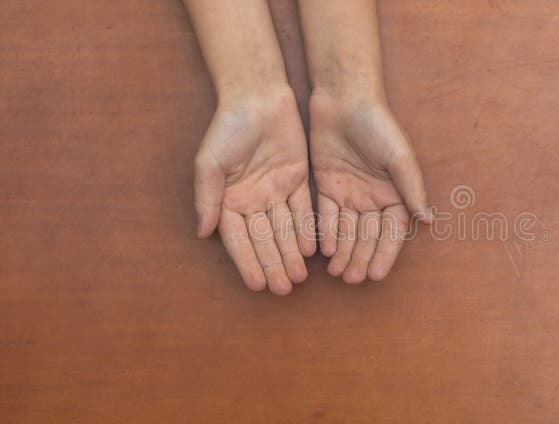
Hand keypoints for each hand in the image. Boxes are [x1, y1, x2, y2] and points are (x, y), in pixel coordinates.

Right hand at [194, 88, 315, 294]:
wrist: (258, 96)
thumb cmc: (228, 127)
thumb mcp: (210, 163)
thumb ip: (207, 198)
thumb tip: (202, 233)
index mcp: (227, 199)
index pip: (238, 239)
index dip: (248, 262)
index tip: (257, 284)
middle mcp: (252, 200)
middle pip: (264, 240)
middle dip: (273, 264)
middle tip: (284, 289)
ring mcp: (275, 191)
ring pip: (285, 229)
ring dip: (291, 254)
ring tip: (299, 278)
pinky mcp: (298, 180)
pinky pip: (302, 211)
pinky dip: (306, 229)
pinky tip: (311, 249)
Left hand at [310, 92, 429, 283]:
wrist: (344, 99)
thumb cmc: (378, 125)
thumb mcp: (399, 156)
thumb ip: (411, 188)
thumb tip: (428, 219)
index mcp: (395, 193)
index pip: (391, 231)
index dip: (385, 253)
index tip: (377, 274)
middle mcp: (373, 198)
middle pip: (368, 236)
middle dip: (361, 258)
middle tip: (352, 279)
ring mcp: (350, 194)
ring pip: (347, 231)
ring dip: (344, 253)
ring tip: (338, 273)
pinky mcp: (327, 187)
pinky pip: (327, 217)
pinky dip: (326, 234)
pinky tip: (324, 251)